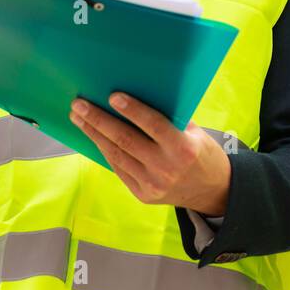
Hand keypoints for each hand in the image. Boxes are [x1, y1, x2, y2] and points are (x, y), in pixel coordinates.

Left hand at [69, 93, 231, 215]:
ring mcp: (152, 184)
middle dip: (98, 120)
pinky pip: (118, 168)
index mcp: (183, 148)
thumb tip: (140, 94)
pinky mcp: (142, 194)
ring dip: (94, 134)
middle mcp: (166, 168)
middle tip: (79, 104)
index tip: (112, 96)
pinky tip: (93, 136)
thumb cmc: (201, 153)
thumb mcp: (194, 132)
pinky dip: (104, 150)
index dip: (132, 110)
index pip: (153, 125)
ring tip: (78, 118)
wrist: (212, 191)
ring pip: (116, 155)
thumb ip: (170, 117)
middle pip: (125, 140)